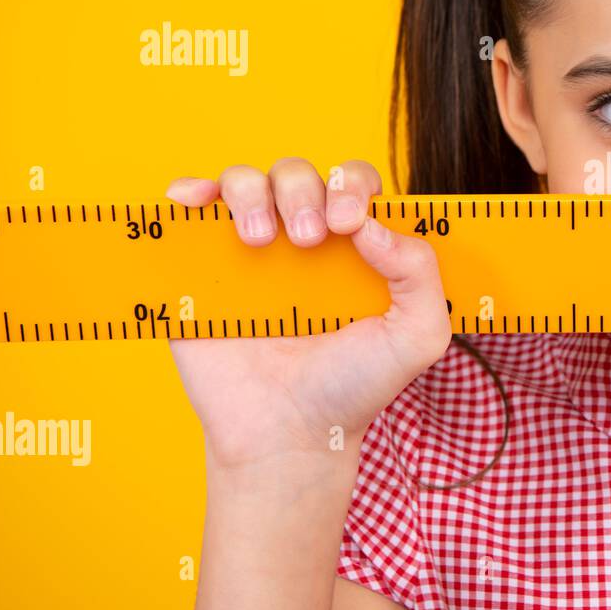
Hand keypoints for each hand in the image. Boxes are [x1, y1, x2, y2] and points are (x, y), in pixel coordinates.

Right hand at [164, 158, 451, 471]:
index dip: (351, 186)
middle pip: (299, 174)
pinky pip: (190, 209)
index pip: (355, 184)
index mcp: (356, 245)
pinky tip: (197, 202)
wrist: (288, 435)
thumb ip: (420, 272)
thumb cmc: (354, 387)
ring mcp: (251, 250)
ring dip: (251, 192)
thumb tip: (372, 223)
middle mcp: (304, 239)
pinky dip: (190, 191)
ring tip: (260, 240)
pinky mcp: (202, 269)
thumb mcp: (417, 335)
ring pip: (246, 181)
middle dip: (304, 190)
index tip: (348, 223)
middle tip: (308, 239)